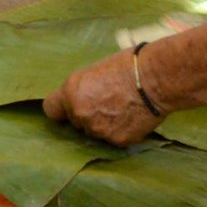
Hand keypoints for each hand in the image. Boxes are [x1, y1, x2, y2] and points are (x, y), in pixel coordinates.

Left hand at [43, 50, 163, 145]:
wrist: (156, 78)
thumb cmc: (128, 65)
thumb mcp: (95, 71)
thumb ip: (83, 89)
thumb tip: (81, 97)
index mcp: (71, 92)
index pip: (51, 110)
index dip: (61, 109)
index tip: (69, 107)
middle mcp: (80, 114)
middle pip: (76, 122)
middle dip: (87, 115)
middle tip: (107, 102)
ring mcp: (99, 130)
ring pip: (96, 132)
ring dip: (104, 125)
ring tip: (123, 108)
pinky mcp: (118, 141)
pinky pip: (115, 139)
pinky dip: (122, 131)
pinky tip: (133, 117)